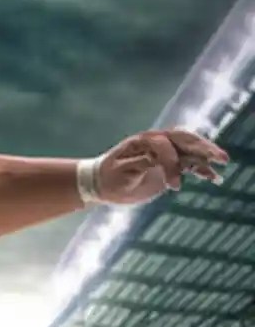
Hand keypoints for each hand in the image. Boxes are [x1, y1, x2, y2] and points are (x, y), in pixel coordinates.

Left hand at [93, 129, 227, 204]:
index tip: (174, 186)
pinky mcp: (170, 164)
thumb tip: (156, 159)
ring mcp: (164, 152)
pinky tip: (214, 177)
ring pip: (190, 149)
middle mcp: (156, 142)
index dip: (172, 164)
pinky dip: (202, 168)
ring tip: (223, 162)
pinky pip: (189, 163)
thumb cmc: (109, 178)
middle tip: (219, 157)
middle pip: (184, 140)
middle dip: (202, 147)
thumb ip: (140, 163)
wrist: (102, 183)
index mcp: (143, 141)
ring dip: (206, 155)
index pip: (164, 146)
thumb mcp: (121, 173)